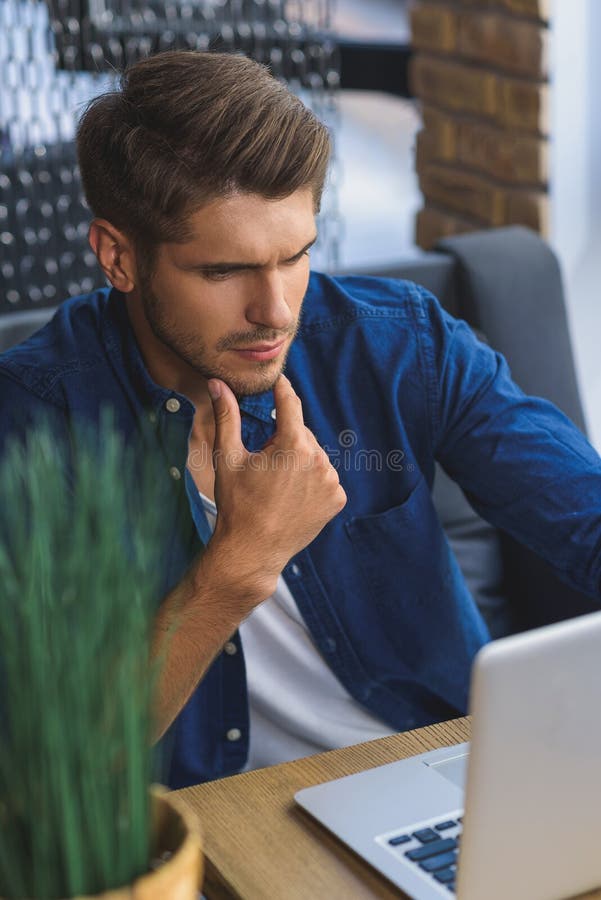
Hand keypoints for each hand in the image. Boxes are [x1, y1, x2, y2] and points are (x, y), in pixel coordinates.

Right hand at [205, 374, 346, 598]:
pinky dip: (311, 481)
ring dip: (298, 461)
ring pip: (313, 456)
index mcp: (292, 444)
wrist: (252, 550)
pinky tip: (292, 498)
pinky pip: (324, 477)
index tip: (277, 378)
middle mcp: (319, 459)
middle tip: (263, 467)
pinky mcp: (337, 498)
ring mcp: (331, 481)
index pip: (290, 402)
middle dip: (283, 441)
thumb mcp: (228, 458)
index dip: (282, 388)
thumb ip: (226, 416)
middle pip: (300, 434)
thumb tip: (217, 383)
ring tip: (277, 487)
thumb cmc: (236, 504)